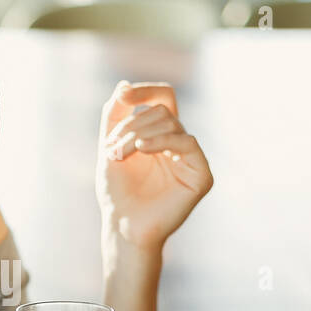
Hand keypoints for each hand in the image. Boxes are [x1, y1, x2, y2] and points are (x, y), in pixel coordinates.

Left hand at [97, 80, 213, 253]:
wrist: (122, 225)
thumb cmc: (117, 191)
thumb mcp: (109, 146)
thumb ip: (114, 115)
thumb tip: (124, 85)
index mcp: (161, 135)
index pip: (163, 98)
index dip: (145, 91)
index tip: (124, 96)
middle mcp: (179, 144)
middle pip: (162, 111)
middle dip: (132, 125)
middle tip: (112, 149)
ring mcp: (191, 159)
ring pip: (171, 123)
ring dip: (138, 135)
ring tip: (120, 155)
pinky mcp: (201, 176)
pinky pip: (188, 143)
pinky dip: (162, 141)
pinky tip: (141, 149)